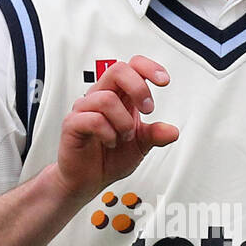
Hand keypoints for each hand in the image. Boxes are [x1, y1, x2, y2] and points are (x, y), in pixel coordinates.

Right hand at [52, 57, 177, 204]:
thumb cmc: (108, 157)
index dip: (148, 68)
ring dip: (123, 121)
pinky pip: (92, 119)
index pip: (131, 66)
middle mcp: (101, 97)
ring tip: (124, 136)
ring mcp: (85, 109)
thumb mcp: (140, 146)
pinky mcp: (73, 124)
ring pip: (106, 98)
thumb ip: (155, 135)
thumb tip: (172, 131)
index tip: (164, 81)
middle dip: (139, 89)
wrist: (87, 179)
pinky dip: (108, 133)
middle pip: (117, 70)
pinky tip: (111, 142)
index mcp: (119, 96)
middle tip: (147, 110)